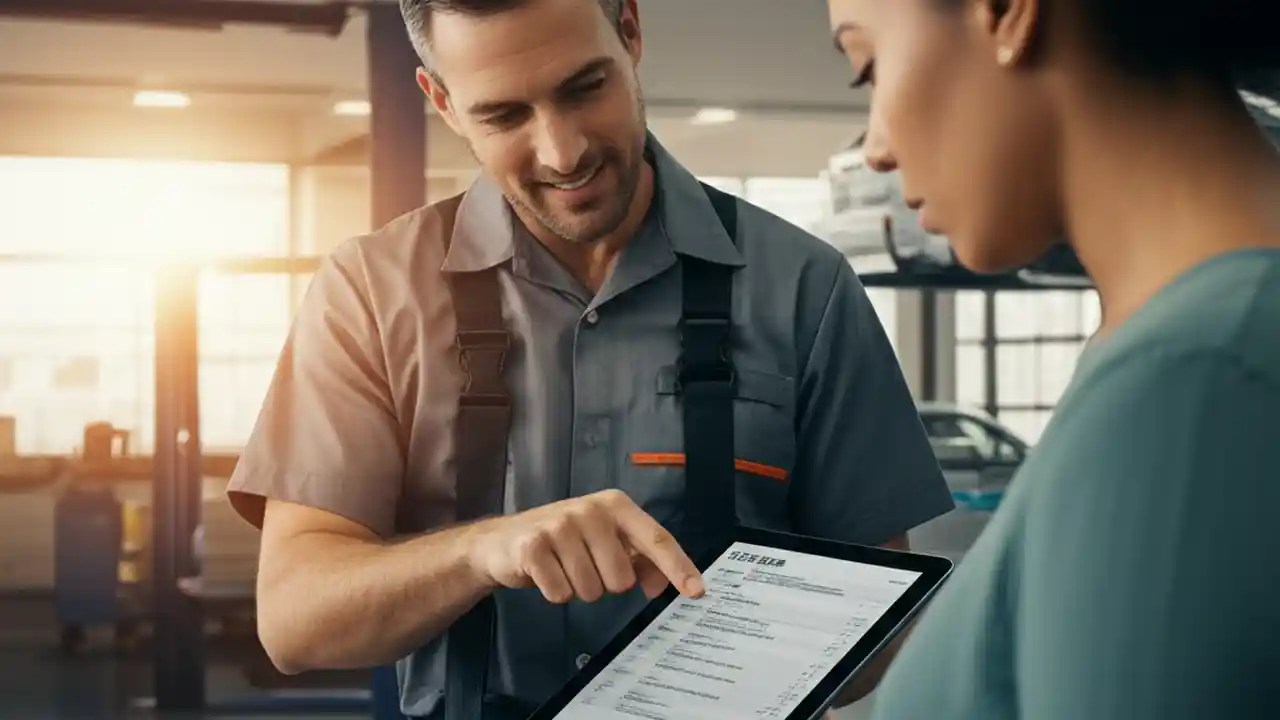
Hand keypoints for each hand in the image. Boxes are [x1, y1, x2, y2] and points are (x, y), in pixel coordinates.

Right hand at [467, 489, 705, 603]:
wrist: (502, 541)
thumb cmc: (562, 541)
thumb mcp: (603, 541)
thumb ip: (638, 559)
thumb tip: (663, 583)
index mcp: (616, 505)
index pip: (657, 539)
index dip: (678, 568)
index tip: (696, 591)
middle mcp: (591, 509)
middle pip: (622, 578)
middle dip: (605, 584)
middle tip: (584, 567)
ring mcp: (561, 525)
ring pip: (592, 590)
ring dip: (578, 589)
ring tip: (562, 568)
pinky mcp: (534, 546)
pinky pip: (561, 593)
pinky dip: (555, 593)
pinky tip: (544, 573)